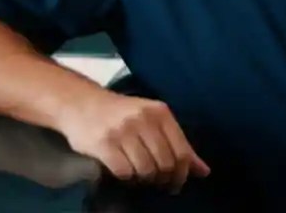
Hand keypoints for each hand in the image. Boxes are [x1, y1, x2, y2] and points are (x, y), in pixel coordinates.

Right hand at [56, 90, 209, 193]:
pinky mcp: (103, 144)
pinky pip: (124, 172)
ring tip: (140, 175)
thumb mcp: (153, 121)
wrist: (81, 103)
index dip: (182, 173)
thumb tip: (204, 172)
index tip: (176, 182)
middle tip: (157, 182)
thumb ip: (179, 144)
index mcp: (161, 112)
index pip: (182, 151)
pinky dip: (127, 178)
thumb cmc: (123, 114)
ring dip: (144, 179)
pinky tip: (124, 171)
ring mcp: (123, 131)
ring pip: (146, 170)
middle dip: (163, 179)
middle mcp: (144, 120)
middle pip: (166, 164)